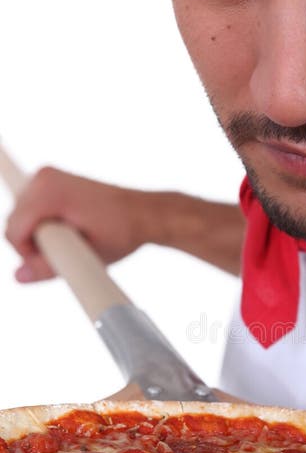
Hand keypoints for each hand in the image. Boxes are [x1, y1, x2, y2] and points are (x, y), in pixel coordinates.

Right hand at [5, 167, 153, 282]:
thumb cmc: (122, 232)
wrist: (145, 213)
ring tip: (75, 239)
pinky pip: (32, 212)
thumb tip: (19, 276)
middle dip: (36, 245)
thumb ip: (49, 267)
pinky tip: (71, 230)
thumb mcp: (87, 256)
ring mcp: (46, 177)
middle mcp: (43, 178)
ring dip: (42, 236)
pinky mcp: (51, 182)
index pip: (13, 232)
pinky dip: (46, 226)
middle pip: (16, 225)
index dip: (28, 253)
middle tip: (72, 250)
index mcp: (49, 191)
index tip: (56, 257)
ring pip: (22, 219)